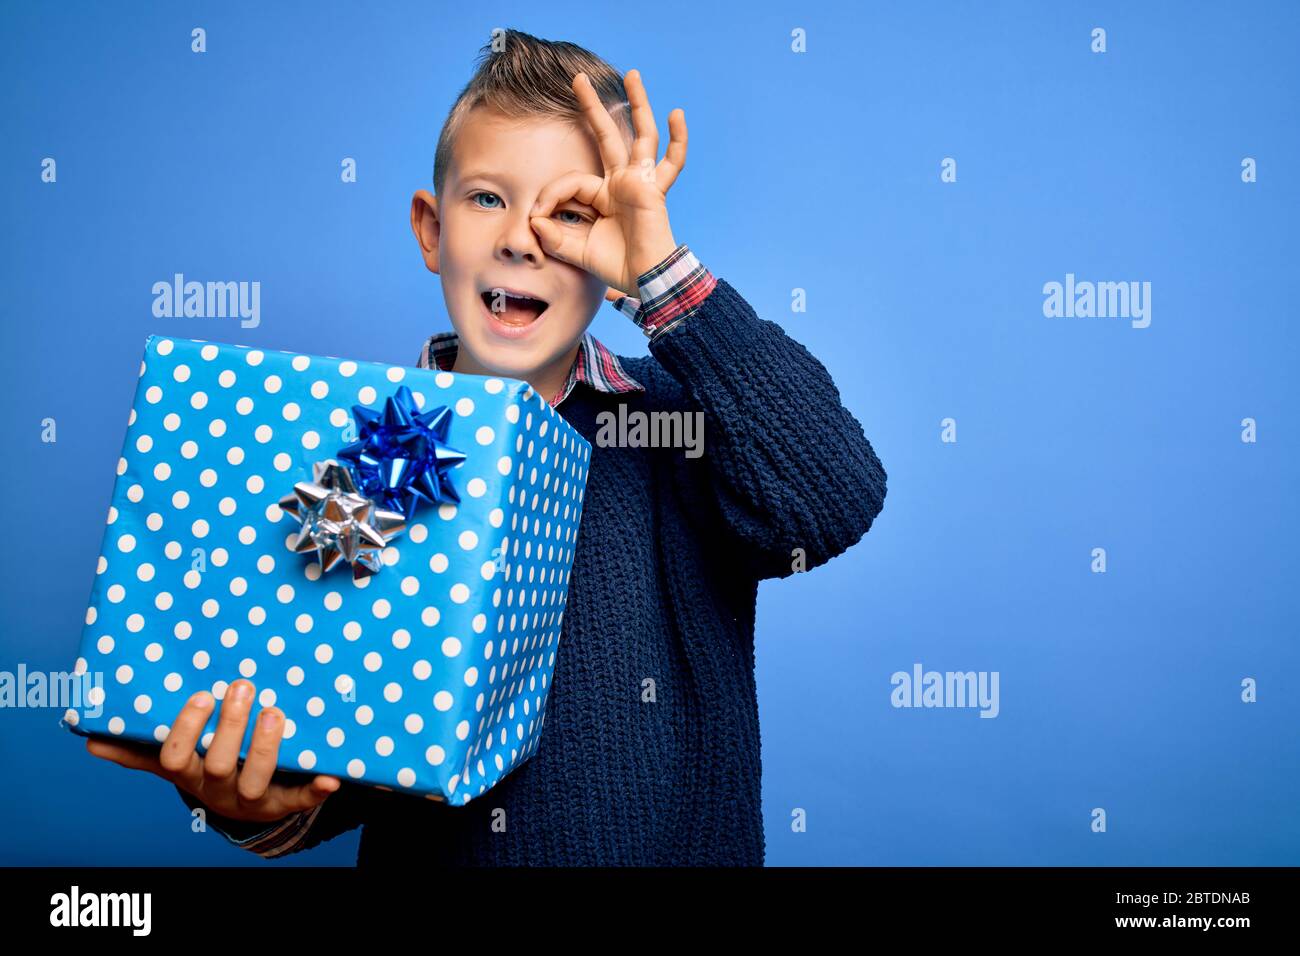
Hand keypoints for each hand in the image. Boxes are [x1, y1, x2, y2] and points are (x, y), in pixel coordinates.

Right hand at [86, 679, 339, 823]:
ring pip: (256, 779)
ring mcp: (254, 796)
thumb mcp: (175, 759)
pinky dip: (316, 789)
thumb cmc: (209, 767)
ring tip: (275, 711)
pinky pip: (302, 798)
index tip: (202, 695)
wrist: (252, 804)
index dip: (188, 729)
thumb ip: (139, 748)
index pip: (177, 757)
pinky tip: (332, 778)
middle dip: (229, 727)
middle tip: (243, 687)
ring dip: (265, 747)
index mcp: (190, 773)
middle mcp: (218, 788)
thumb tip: (88, 739)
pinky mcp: (287, 802)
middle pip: (218, 764)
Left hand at [530, 69, 686, 296]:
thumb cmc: (615, 267)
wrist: (643, 280)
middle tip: (577, 79)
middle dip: (591, 108)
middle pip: (605, 136)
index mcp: (602, 197)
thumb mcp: (575, 250)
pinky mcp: (652, 187)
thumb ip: (553, 235)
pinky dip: (677, 139)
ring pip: (639, 135)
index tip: (537, 217)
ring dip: (637, 104)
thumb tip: (533, 220)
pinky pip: (671, 161)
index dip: (549, 197)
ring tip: (632, 74)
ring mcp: (639, 181)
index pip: (570, 182)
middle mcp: (621, 183)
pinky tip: (676, 114)